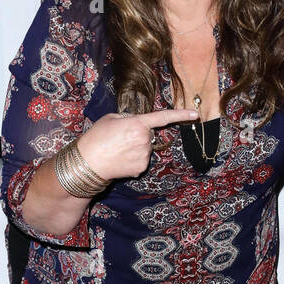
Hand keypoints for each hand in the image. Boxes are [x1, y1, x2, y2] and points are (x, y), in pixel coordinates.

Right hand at [77, 106, 198, 180]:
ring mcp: (145, 156)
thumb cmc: (96, 137)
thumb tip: (137, 123)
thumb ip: (128, 118)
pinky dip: (133, 160)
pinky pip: (142, 161)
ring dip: (135, 148)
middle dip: (139, 135)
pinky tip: (121, 160)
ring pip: (145, 149)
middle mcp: (144, 140)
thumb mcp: (111, 118)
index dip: (180, 115)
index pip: (163, 117)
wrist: (88, 162)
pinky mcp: (141, 168)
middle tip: (119, 138)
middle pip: (149, 135)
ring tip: (117, 149)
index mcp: (137, 123)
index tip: (195, 114)